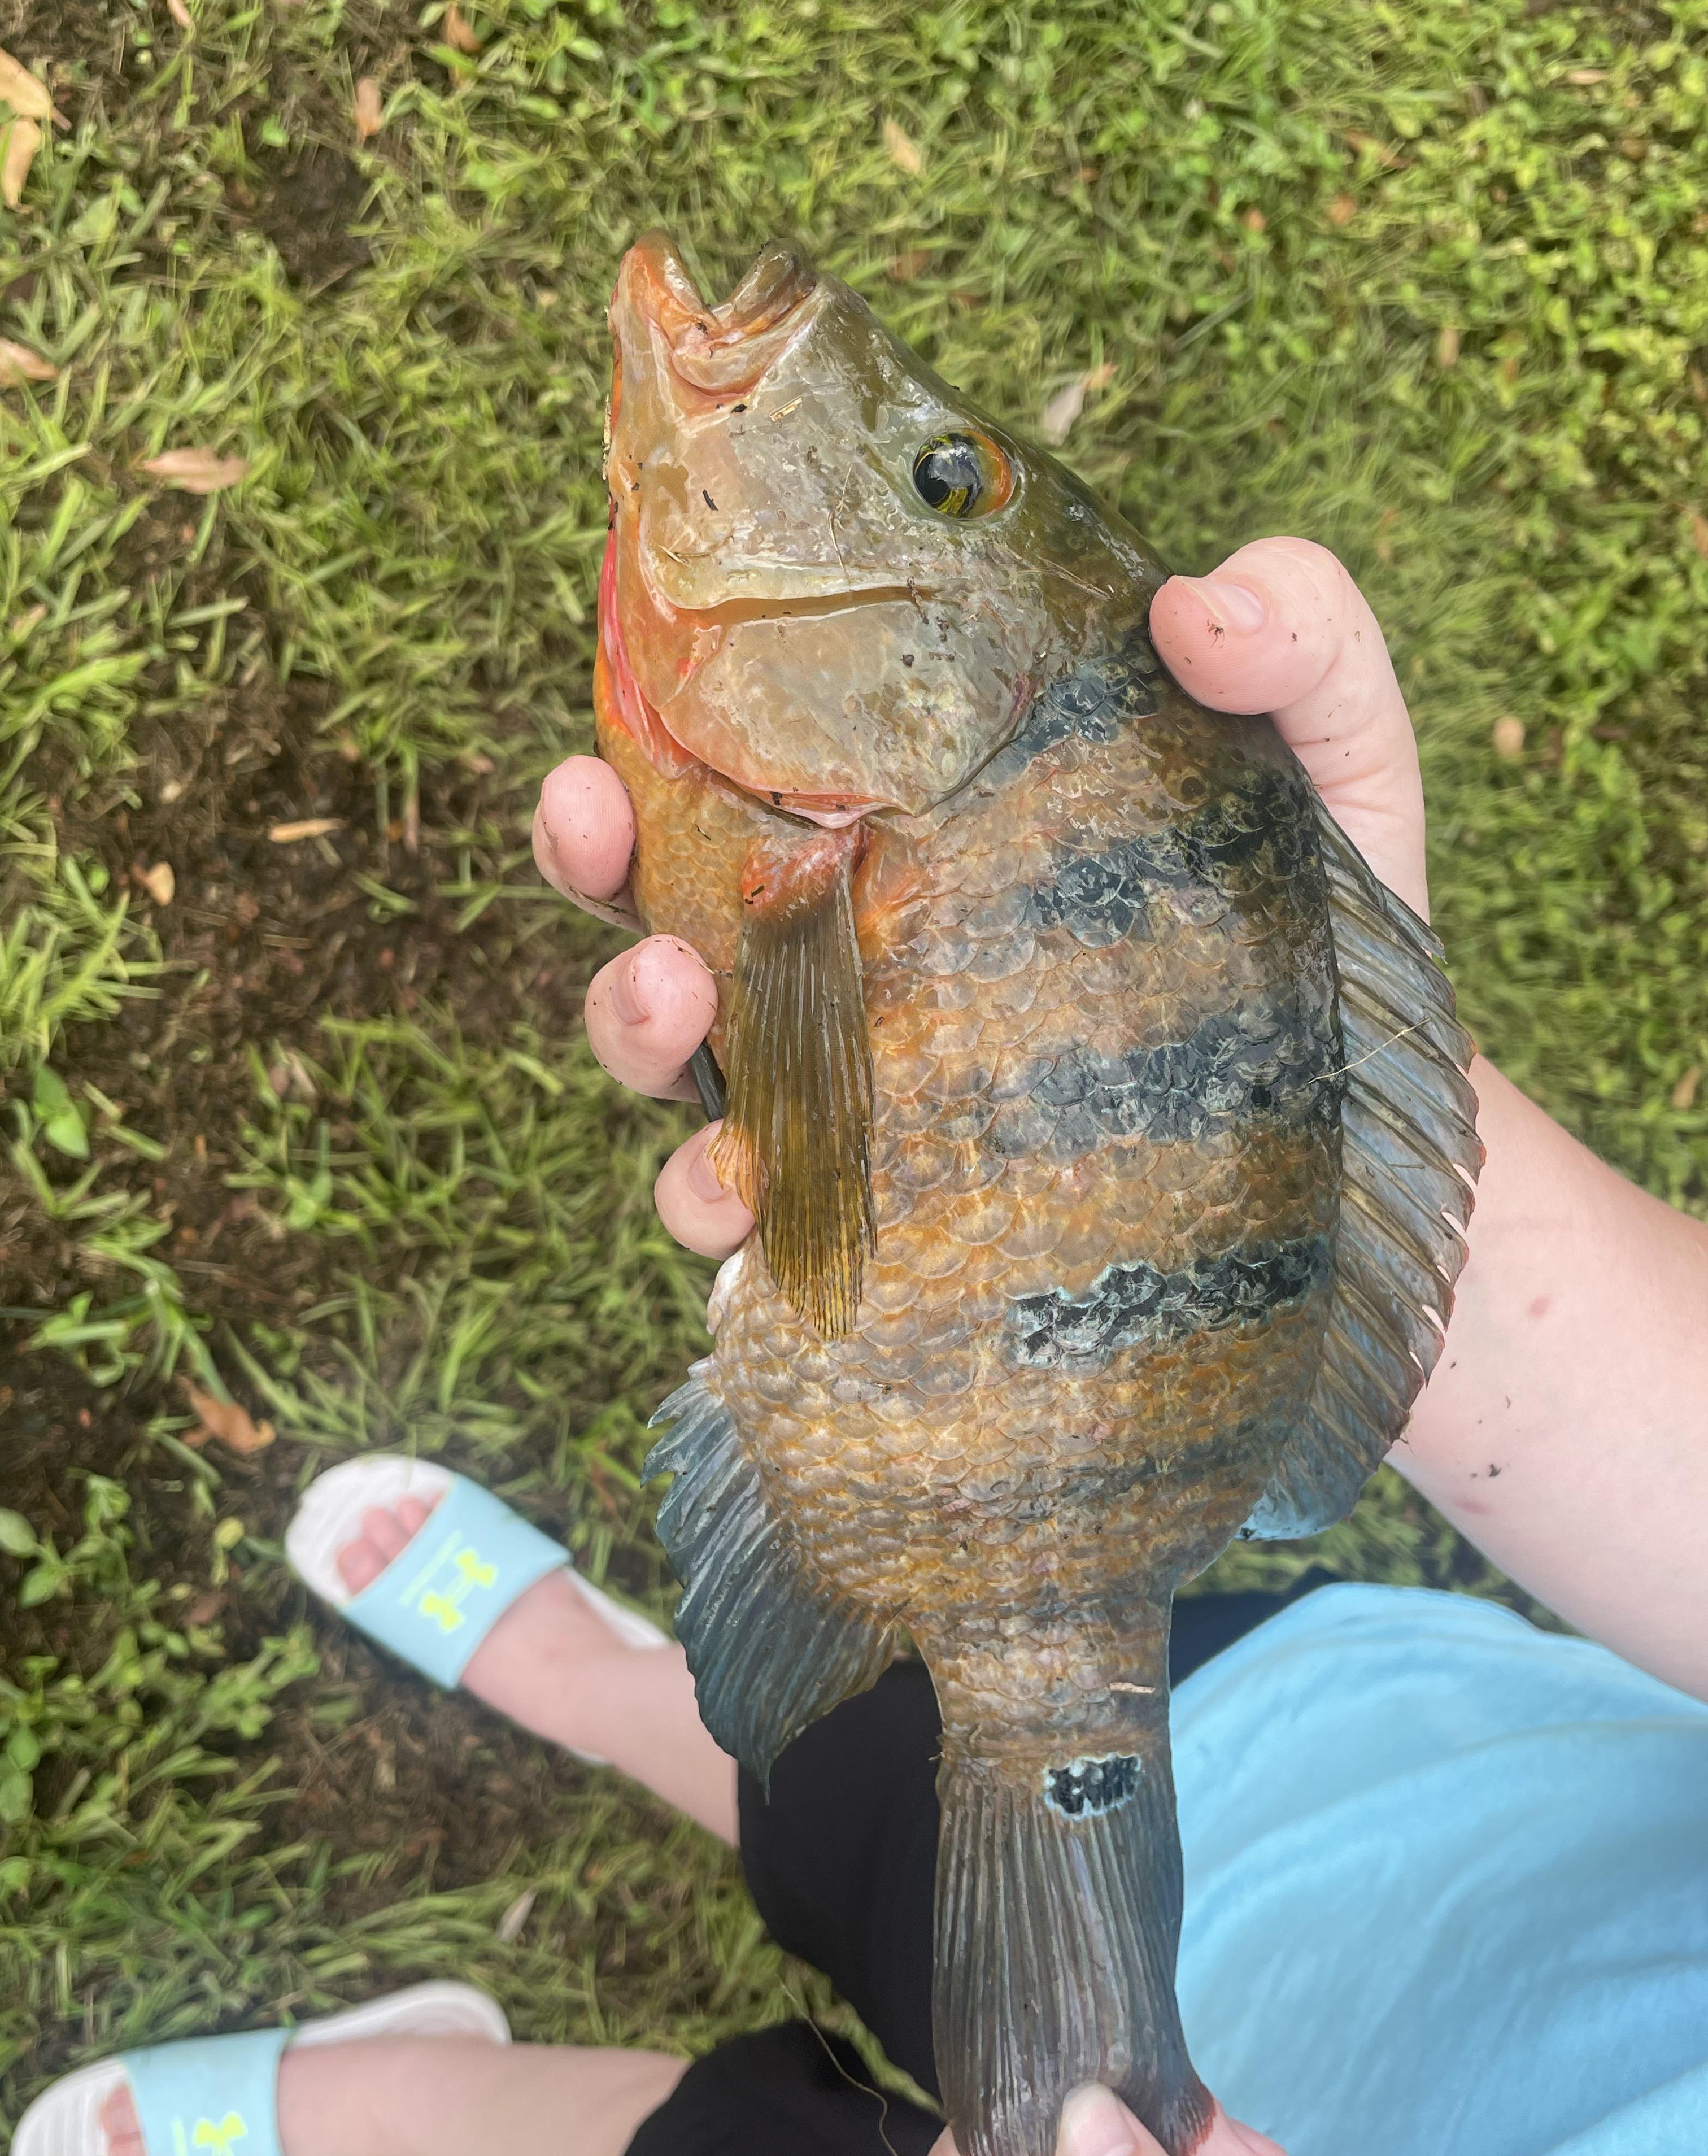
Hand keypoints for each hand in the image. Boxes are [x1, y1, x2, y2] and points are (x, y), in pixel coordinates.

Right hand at [535, 536, 1426, 1257]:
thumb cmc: (1319, 946)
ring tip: (674, 994)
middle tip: (589, 811)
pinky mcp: (882, 1229)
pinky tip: (746, 1191)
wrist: (1366, 1170)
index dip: (666, 715)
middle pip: (673, 894)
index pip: (763, 758)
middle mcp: (862, 960)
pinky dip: (721, 1205)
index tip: (626, 667)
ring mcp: (859, 1098)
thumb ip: (1301, 648)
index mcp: (923, 834)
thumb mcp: (1336, 772)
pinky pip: (757, 1225)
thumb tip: (1195, 603)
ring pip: (684, 1060)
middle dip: (595, 858)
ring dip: (633, 1021)